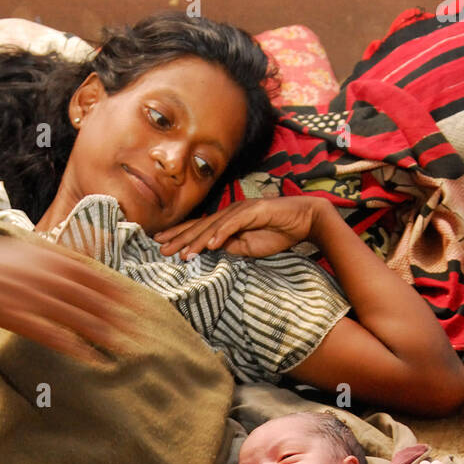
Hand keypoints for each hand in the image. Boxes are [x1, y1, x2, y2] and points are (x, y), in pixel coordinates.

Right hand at [0, 235, 141, 367]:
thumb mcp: (33, 245)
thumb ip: (65, 250)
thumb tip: (98, 243)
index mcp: (52, 258)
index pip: (95, 276)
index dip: (119, 292)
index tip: (139, 305)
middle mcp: (48, 277)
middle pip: (92, 300)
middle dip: (119, 317)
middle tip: (141, 331)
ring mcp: (34, 298)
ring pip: (78, 319)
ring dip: (104, 335)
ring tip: (125, 348)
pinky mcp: (20, 319)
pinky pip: (54, 336)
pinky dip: (75, 347)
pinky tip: (93, 358)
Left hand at [154, 197, 328, 259]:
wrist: (303, 220)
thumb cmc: (278, 232)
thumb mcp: (249, 247)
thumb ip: (231, 247)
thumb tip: (213, 251)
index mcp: (227, 221)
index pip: (200, 229)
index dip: (181, 237)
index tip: (163, 246)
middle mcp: (230, 212)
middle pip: (200, 226)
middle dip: (179, 237)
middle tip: (160, 248)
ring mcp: (240, 210)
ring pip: (213, 226)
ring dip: (197, 240)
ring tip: (183, 253)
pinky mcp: (253, 211)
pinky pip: (233, 224)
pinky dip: (220, 234)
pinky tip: (210, 245)